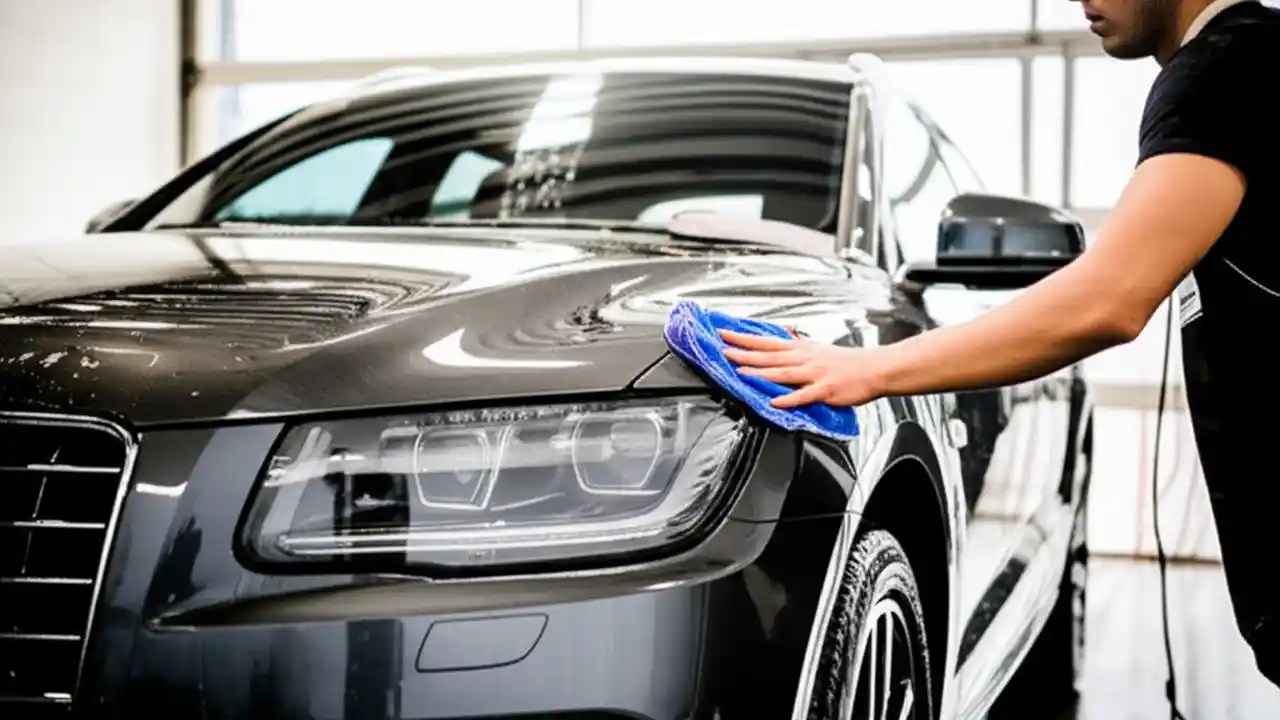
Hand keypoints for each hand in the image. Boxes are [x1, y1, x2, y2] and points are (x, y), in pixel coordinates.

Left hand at [718, 329, 883, 407]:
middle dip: (745, 353)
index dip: (744, 338)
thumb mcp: (816, 347)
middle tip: (723, 351)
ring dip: (761, 373)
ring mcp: (814, 374)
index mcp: (800, 349)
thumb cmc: (845, 361)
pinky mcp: (825, 390)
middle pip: (769, 355)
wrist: (873, 368)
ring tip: (741, 373)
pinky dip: (789, 398)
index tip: (724, 334)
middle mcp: (804, 359)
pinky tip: (774, 401)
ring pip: (783, 373)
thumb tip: (782, 333)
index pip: (766, 341)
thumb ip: (796, 344)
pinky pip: (804, 395)